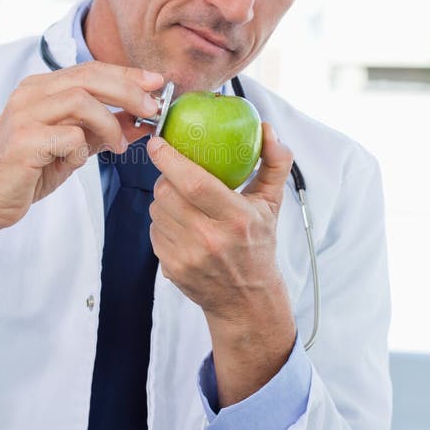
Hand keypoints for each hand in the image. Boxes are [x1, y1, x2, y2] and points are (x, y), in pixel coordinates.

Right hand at [0, 63, 162, 279]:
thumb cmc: (27, 173)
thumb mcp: (72, 147)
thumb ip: (101, 129)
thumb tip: (141, 119)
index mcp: (40, 88)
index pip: (92, 70)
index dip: (127, 74)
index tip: (158, 84)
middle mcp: (30, 93)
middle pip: (90, 77)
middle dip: (128, 91)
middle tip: (153, 109)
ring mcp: (23, 114)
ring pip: (81, 100)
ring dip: (110, 123)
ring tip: (119, 147)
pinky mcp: (22, 141)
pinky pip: (69, 135)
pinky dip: (82, 149)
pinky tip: (78, 162)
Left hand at [147, 123, 296, 404]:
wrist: (246, 300)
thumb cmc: (258, 244)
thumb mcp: (271, 204)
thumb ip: (275, 163)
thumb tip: (268, 129)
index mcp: (236, 218)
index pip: (194, 183)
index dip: (170, 160)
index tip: (157, 143)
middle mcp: (210, 239)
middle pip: (168, 194)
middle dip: (165, 176)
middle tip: (174, 172)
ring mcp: (188, 256)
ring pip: (157, 210)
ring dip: (163, 199)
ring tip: (182, 201)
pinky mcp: (172, 268)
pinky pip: (155, 231)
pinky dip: (162, 222)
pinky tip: (180, 224)